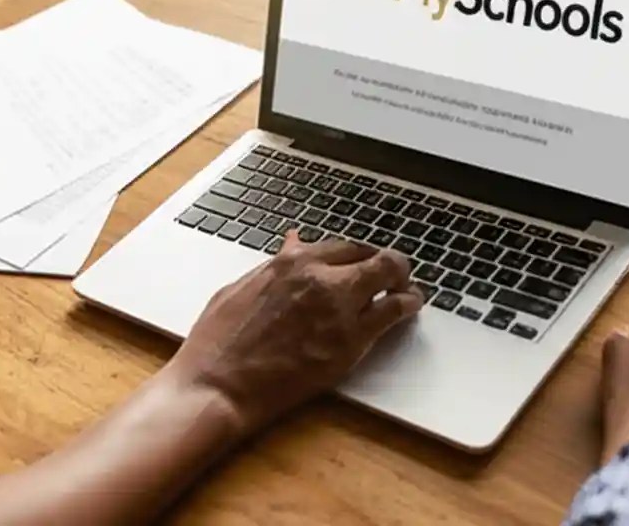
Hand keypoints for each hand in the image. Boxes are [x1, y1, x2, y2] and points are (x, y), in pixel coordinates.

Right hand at [170, 233, 422, 430]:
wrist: (220, 385)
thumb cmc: (219, 342)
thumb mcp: (240, 288)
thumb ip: (274, 267)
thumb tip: (293, 243)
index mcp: (289, 263)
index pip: (341, 246)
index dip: (357, 254)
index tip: (363, 261)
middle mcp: (318, 278)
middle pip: (372, 255)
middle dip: (386, 262)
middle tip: (394, 272)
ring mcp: (338, 308)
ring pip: (390, 278)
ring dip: (403, 281)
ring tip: (410, 289)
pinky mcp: (351, 341)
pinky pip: (393, 312)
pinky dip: (407, 305)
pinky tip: (410, 307)